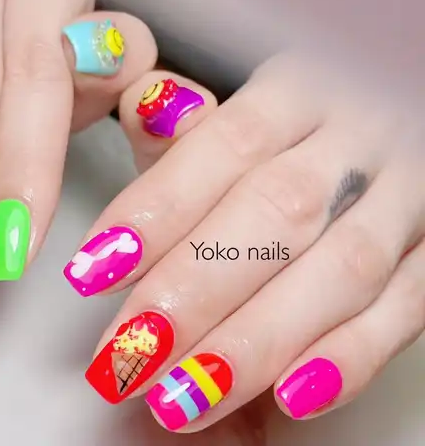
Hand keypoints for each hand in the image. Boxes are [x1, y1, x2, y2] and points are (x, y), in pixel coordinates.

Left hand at [66, 55, 423, 430]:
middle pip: (276, 213)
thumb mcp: (239, 112)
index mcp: (300, 89)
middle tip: (127, 353)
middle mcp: (360, 137)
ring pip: (341, 270)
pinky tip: (286, 397)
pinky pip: (405, 308)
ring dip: (256, 341)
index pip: (224, 146)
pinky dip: (348, 358)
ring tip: (182, 396)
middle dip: (196, 292)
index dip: (156, 211)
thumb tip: (142, 109)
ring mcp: (409, 196)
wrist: (381, 134)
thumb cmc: (291, 132)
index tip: (94, 270)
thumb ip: (184, 125)